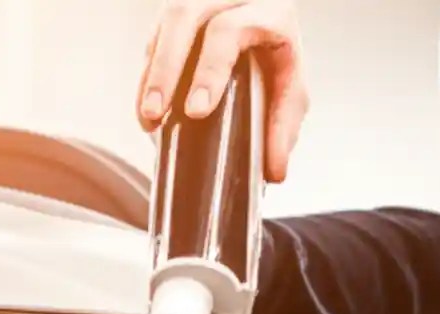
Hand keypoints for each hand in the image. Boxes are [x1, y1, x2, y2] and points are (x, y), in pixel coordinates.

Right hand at [137, 0, 308, 182]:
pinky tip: (148, 102)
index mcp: (267, 9)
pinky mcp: (179, 12)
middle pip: (185, 18)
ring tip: (147, 116)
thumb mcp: (292, 86)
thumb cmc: (281, 53)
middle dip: (166, 70)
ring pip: (165, 24)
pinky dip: (150, 71)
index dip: (210, 70)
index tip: (196, 110)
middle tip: (156, 114)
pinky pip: (157, 36)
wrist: (268, 21)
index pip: (230, 31)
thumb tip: (275, 172)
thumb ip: (284, 125)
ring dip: (152, 73)